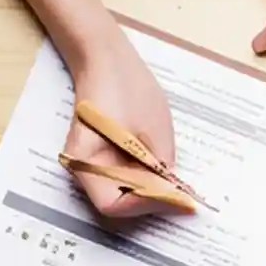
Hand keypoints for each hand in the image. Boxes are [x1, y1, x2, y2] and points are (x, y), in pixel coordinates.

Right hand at [66, 37, 177, 217]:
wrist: (107, 60)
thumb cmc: (127, 88)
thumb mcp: (154, 130)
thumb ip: (162, 168)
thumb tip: (176, 197)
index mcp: (85, 160)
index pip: (113, 205)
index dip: (145, 203)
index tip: (173, 194)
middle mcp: (83, 169)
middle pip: (118, 204)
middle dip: (151, 201)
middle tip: (182, 194)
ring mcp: (92, 164)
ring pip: (123, 194)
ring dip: (150, 192)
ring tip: (175, 182)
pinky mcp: (103, 159)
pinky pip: (125, 180)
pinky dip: (146, 180)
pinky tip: (163, 171)